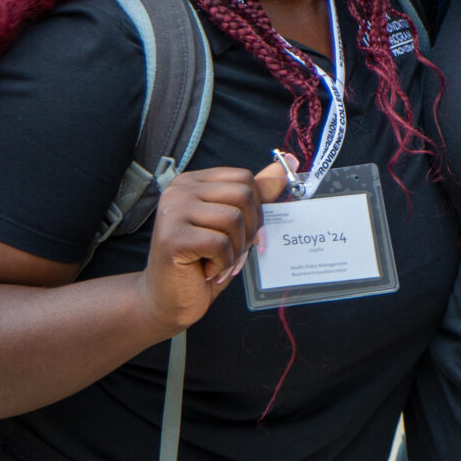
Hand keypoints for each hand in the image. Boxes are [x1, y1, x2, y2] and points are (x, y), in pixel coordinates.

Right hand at [138, 158, 290, 331]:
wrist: (169, 300)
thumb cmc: (203, 261)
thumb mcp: (235, 224)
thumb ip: (257, 193)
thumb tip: (291, 160)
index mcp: (193, 182)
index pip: (244, 177)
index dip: (257, 208)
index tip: (249, 233)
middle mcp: (179, 190)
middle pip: (242, 195)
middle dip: (250, 230)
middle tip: (234, 252)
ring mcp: (172, 212)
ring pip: (233, 219)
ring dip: (236, 249)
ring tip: (220, 262)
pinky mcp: (172, 238)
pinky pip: (220, 244)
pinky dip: (223, 263)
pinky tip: (208, 271)